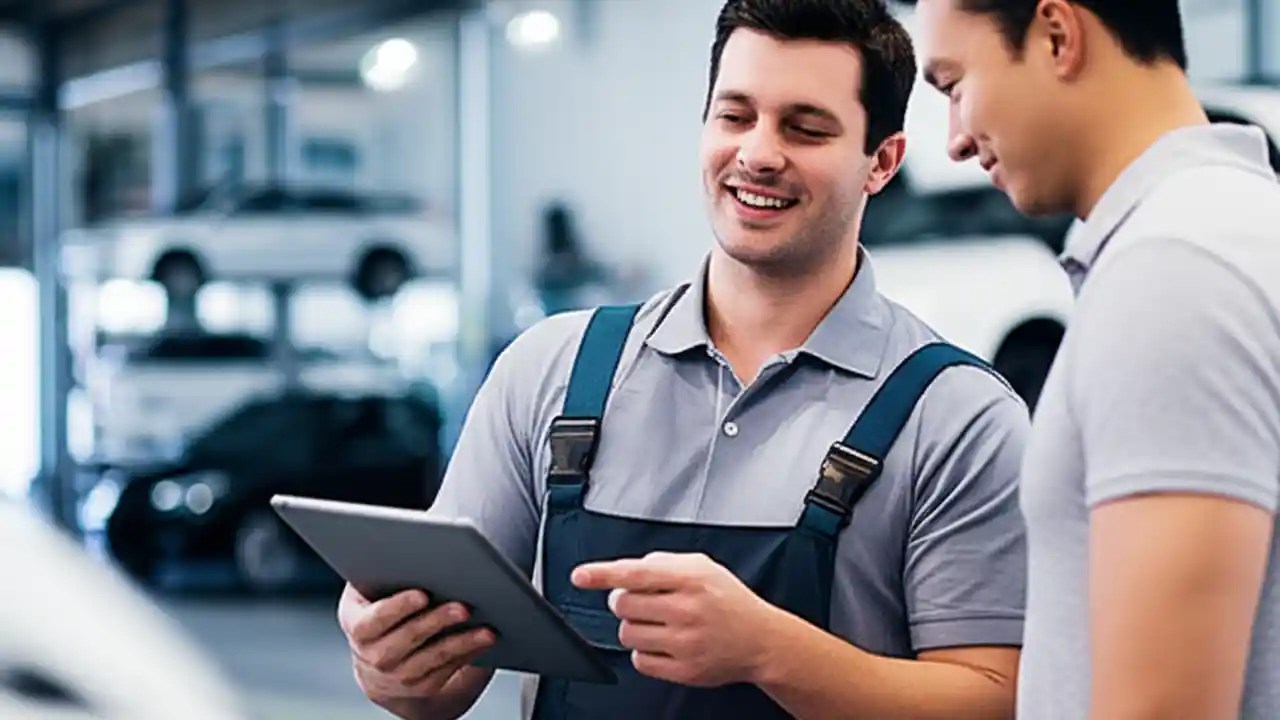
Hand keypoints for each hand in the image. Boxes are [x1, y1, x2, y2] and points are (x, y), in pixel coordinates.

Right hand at [336, 583, 495, 708]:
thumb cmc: (381, 609)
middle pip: (408, 637)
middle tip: (463, 606)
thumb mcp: (372, 592)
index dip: (398, 607)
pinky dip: (469, 653)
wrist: (379, 661)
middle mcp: (374, 654)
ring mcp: (399, 675)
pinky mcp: (423, 685)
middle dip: (437, 621)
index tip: (422, 594)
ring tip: (485, 628)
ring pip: (433, 657)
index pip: (375, 618)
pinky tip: (485, 639)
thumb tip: (416, 552)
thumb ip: (384, 573)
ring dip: (461, 642)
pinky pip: (448, 669)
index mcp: (358, 625)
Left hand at [572, 552, 777, 687]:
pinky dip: (645, 651)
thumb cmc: (728, 600)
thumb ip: (665, 563)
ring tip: (657, 622)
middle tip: (643, 601)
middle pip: (623, 605)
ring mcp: (685, 643)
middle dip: (624, 601)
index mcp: (691, 578)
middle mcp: (688, 610)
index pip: (636, 573)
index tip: (580, 576)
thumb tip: (629, 570)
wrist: (760, 640)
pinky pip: (640, 661)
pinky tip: (664, 642)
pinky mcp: (684, 670)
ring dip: (634, 626)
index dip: (603, 574)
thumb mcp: (703, 567)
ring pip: (627, 634)